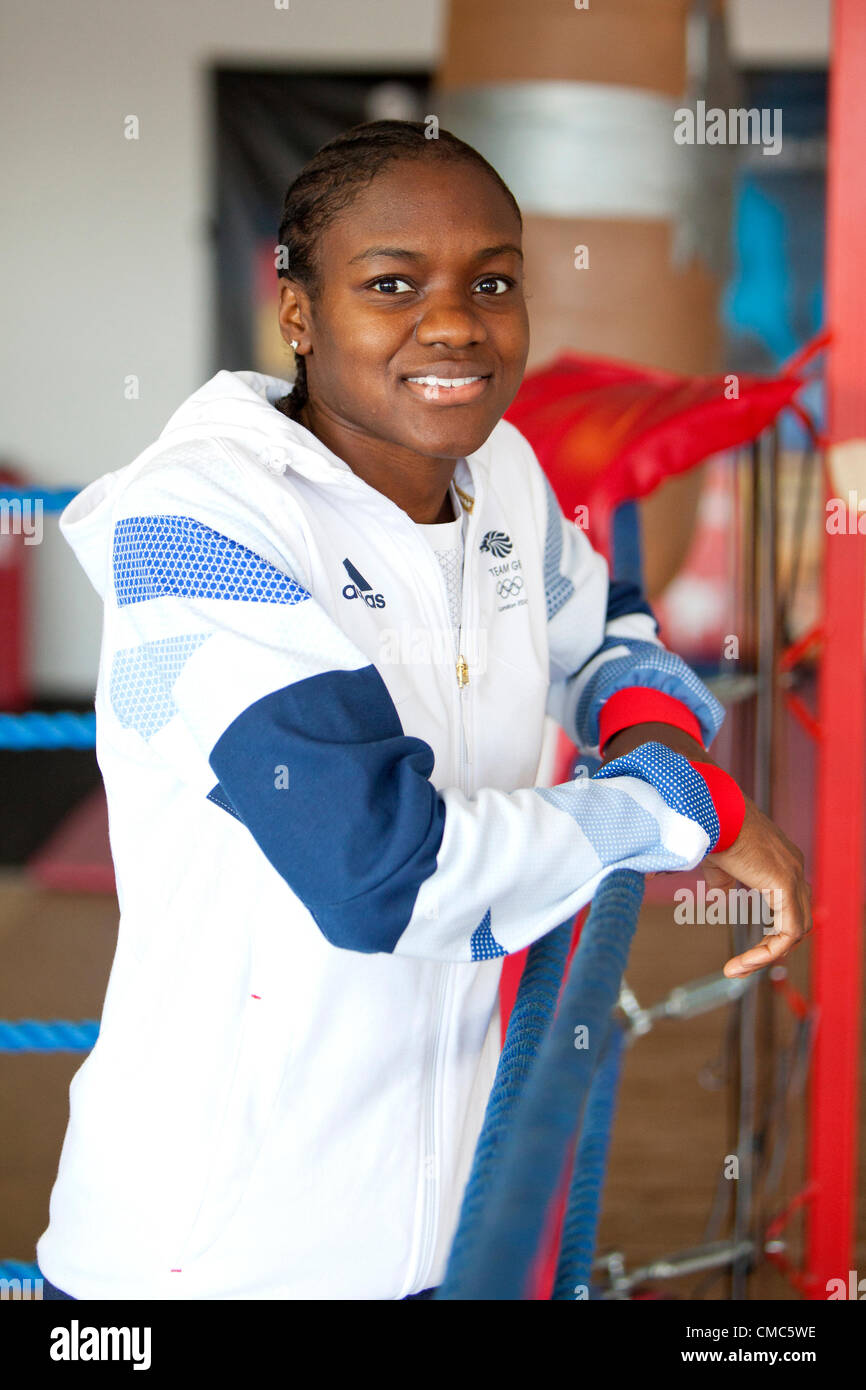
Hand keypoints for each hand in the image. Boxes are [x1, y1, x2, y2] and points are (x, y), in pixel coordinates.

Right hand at [599, 723, 812, 975]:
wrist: (705, 809)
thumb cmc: (705, 825)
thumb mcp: (716, 859)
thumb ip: (724, 879)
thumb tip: (722, 896)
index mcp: (780, 859)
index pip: (788, 905)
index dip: (769, 931)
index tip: (741, 952)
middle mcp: (793, 865)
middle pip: (797, 919)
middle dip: (771, 947)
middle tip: (740, 966)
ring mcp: (793, 873)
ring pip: (796, 930)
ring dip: (767, 954)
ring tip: (737, 968)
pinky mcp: (784, 882)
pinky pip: (787, 932)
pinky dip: (767, 951)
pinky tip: (741, 962)